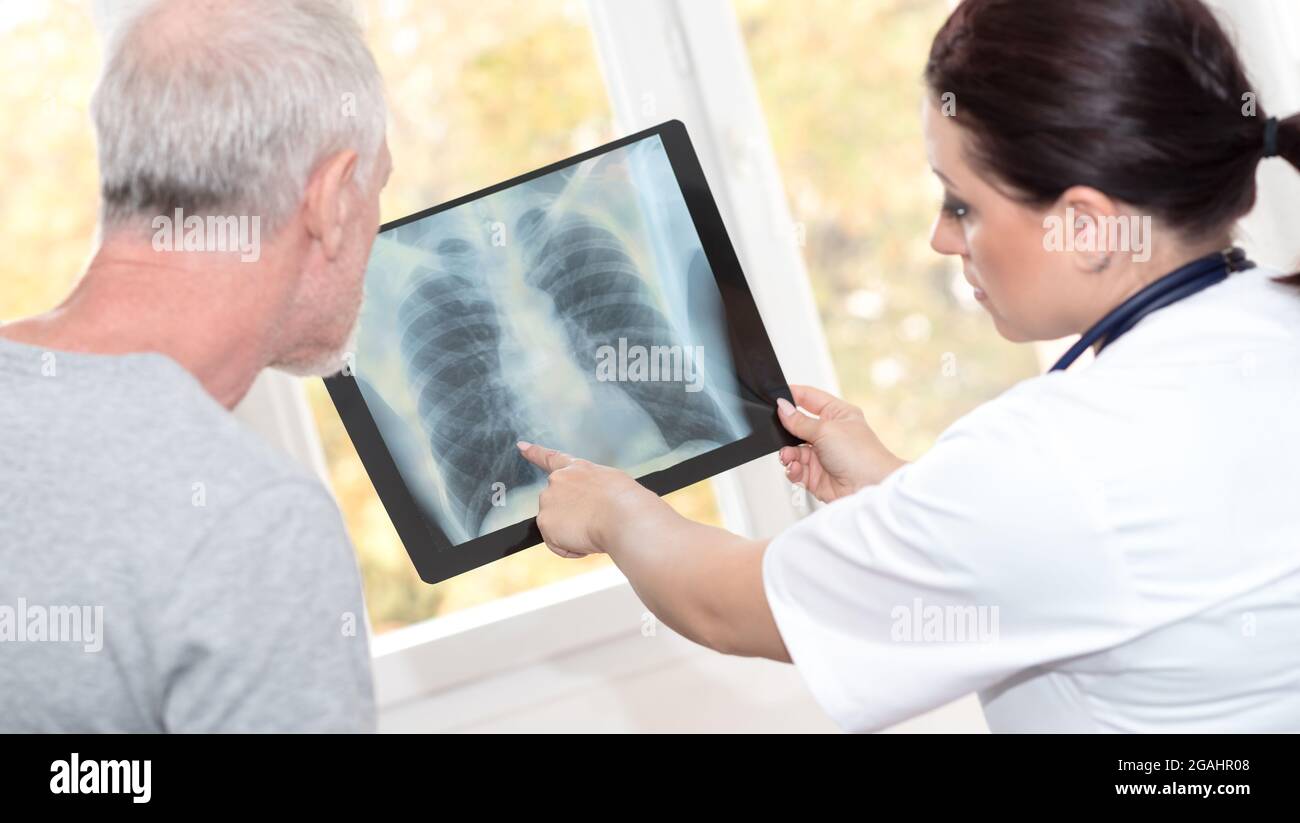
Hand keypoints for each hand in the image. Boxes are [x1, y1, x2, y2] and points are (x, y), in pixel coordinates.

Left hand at [517, 441, 673, 557]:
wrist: (625, 515)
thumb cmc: (629, 503)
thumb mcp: (613, 487)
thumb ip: (593, 493)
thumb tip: (593, 511)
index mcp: (578, 469)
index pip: (552, 458)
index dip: (535, 453)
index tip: (521, 446)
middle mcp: (558, 480)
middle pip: (557, 507)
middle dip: (572, 520)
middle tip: (596, 524)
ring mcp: (548, 500)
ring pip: (558, 528)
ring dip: (574, 535)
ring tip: (596, 531)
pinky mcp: (545, 521)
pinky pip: (558, 545)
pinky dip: (572, 549)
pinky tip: (587, 542)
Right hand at [776, 385, 904, 502]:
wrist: (869, 488)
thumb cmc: (861, 455)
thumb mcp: (826, 430)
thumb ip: (800, 421)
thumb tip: (782, 407)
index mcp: (837, 414)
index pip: (810, 398)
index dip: (793, 395)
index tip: (774, 396)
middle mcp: (829, 433)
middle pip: (798, 426)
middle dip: (786, 430)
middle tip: (777, 430)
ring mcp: (822, 455)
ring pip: (794, 449)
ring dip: (788, 453)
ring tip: (788, 456)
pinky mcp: (816, 475)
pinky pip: (795, 468)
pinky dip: (792, 468)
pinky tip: (795, 468)